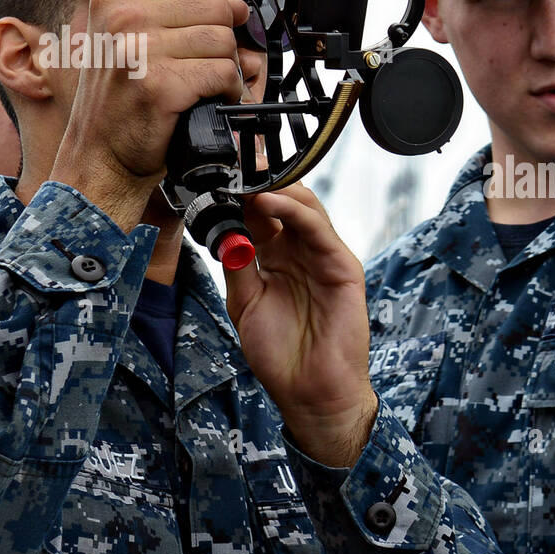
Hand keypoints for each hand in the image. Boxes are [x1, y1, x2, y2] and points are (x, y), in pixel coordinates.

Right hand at [49, 0, 249, 230]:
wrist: (101, 155)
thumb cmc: (121, 100)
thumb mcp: (130, 39)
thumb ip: (175, 14)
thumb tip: (237, 5)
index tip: (215, 18)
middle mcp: (123, 19)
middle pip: (214, 8)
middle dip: (223, 40)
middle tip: (206, 64)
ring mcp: (140, 51)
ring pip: (224, 42)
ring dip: (228, 68)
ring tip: (205, 85)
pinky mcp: (162, 85)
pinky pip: (224, 73)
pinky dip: (229, 91)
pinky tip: (209, 100)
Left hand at [223, 178, 377, 466]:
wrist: (311, 393)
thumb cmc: (280, 355)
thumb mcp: (245, 305)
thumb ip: (236, 266)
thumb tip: (220, 228)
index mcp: (276, 258)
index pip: (258, 213)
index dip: (237, 193)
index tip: (211, 174)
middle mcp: (300, 252)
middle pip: (282, 201)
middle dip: (257, 179)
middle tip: (229, 160)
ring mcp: (323, 256)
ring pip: (303, 206)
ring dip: (273, 188)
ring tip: (244, 177)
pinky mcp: (342, 266)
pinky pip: (319, 229)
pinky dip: (294, 211)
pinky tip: (266, 202)